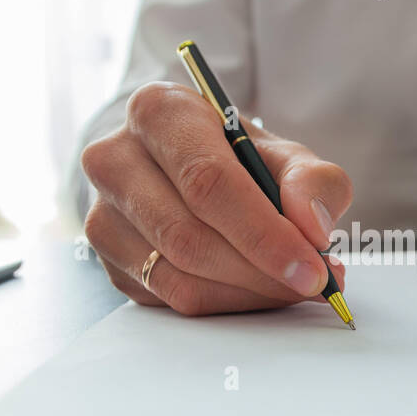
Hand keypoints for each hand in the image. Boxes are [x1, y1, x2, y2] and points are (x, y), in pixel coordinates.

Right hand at [81, 81, 351, 314]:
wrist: (187, 171)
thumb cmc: (238, 160)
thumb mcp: (285, 155)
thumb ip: (314, 182)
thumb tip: (312, 229)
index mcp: (159, 112)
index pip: (207, 181)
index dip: (264, 232)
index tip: (311, 266)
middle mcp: (115, 159)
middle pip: (188, 235)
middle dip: (260, 271)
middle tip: (310, 282)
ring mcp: (102, 213)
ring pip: (177, 276)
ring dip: (245, 292)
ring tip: (288, 284)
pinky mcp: (108, 260)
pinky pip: (171, 299)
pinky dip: (225, 303)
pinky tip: (255, 289)